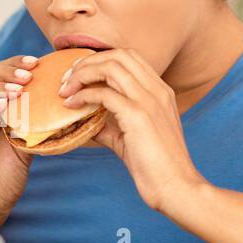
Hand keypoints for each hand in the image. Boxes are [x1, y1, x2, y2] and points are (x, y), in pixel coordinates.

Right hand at [0, 53, 39, 227]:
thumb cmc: (6, 179)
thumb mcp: (28, 146)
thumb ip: (36, 125)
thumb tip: (62, 107)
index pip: (0, 77)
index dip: (15, 65)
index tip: (36, 62)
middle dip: (7, 71)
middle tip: (28, 74)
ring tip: (18, 89)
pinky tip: (3, 106)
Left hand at [56, 48, 203, 212]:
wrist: (176, 188)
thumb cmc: (156, 168)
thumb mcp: (130, 139)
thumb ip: (109, 125)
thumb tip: (85, 121)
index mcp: (160, 92)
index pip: (128, 58)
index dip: (99, 60)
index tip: (78, 76)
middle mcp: (157, 90)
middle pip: (118, 54)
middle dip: (87, 61)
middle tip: (67, 79)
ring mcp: (149, 100)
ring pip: (110, 66)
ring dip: (82, 74)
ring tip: (65, 89)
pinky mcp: (138, 115)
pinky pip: (103, 93)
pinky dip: (83, 95)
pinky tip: (71, 105)